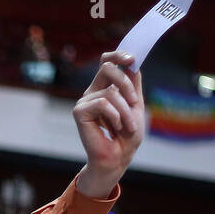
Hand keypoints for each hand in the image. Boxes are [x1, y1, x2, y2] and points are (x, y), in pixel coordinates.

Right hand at [73, 51, 144, 198]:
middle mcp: (93, 92)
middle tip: (135, 101)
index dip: (118, 55)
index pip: (106, 62)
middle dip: (125, 83)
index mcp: (104, 88)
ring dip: (125, 111)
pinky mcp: (79, 112)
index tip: (132, 58)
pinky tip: (116, 128)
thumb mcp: (135, 106)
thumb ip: (133, 84)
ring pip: (110, 92)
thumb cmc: (126, 137)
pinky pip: (102, 104)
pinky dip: (115, 116)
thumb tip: (132, 63)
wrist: (117, 159)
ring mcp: (84, 101)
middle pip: (107, 67)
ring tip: (128, 127)